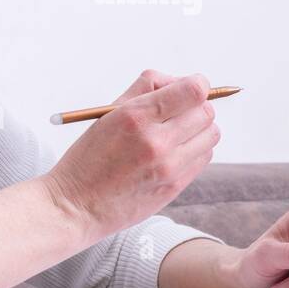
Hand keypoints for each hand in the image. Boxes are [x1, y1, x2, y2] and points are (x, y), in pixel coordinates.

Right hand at [45, 70, 219, 237]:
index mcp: (136, 117)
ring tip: (176, 133)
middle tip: (179, 111)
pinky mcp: (174, 187)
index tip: (192, 87)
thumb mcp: (108, 113)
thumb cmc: (90, 157)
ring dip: (199, 129)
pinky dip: (195, 150)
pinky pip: (204, 158)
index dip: (198, 84)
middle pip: (206, 112)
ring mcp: (168, 167)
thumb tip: (180, 82)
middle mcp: (156, 142)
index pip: (193, 91)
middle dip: (196, 106)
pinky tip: (174, 152)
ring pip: (211, 135)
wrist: (76, 206)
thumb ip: (145, 89)